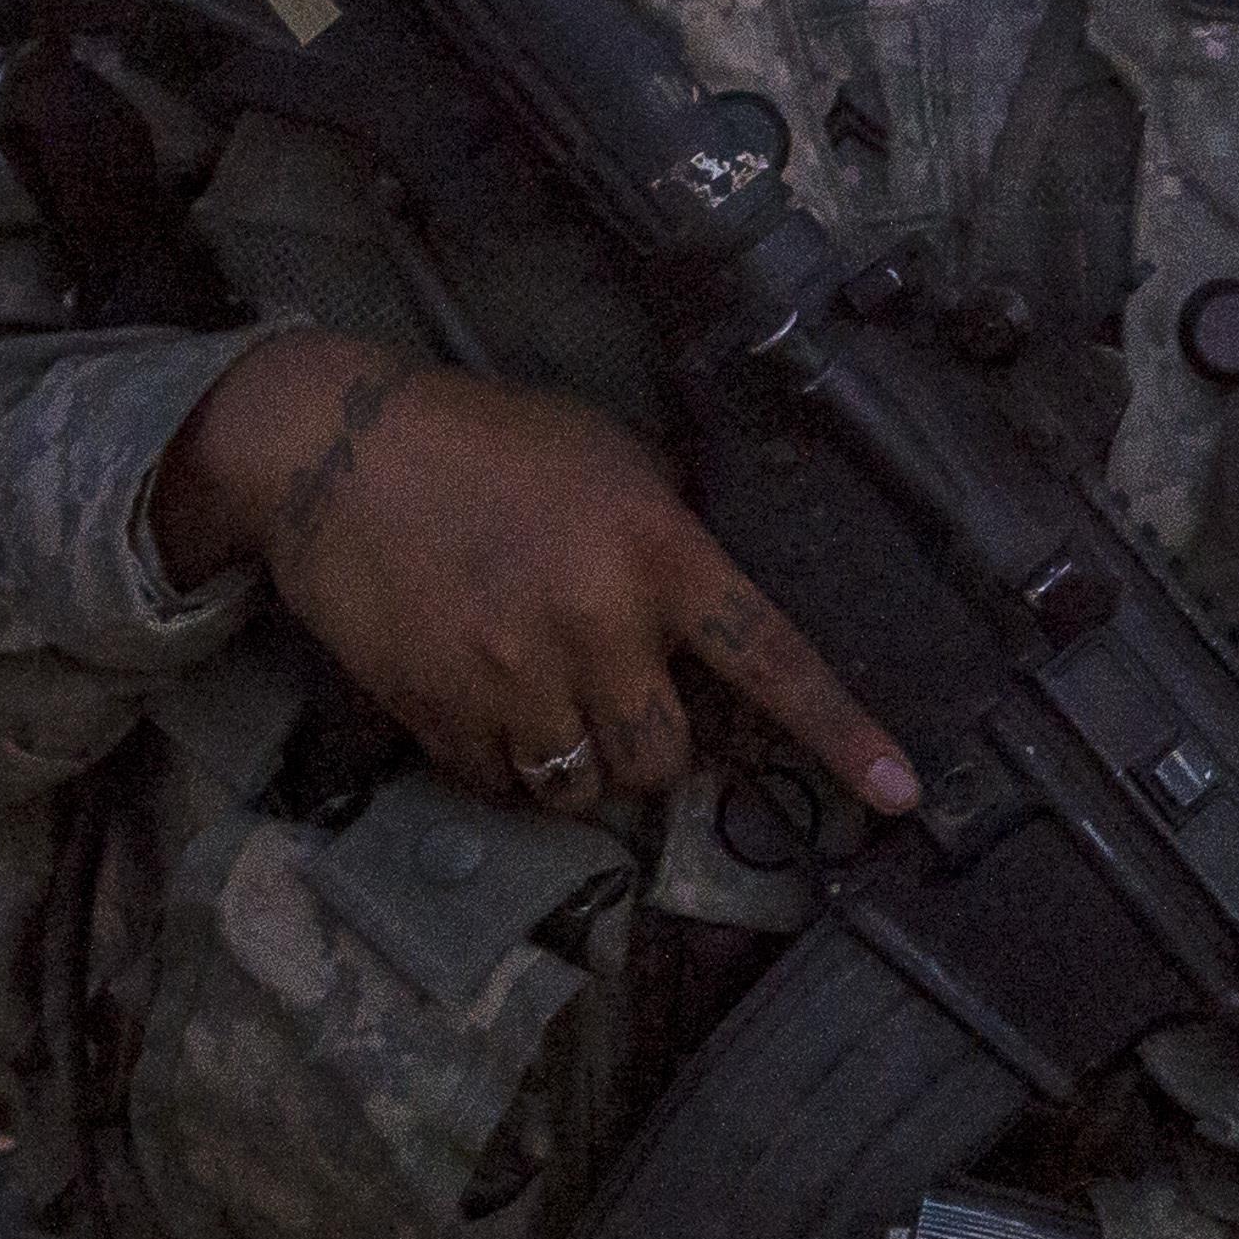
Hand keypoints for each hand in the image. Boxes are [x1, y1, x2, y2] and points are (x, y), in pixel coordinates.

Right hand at [150, 331, 919, 821]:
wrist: (337, 449)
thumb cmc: (485, 442)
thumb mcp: (610, 459)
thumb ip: (671, 539)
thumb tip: (714, 622)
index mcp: (656, 551)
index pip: (771, 658)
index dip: (841, 733)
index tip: (901, 795)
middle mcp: (596, 622)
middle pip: (665, 760)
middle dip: (654, 750)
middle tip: (619, 699)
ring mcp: (513, 676)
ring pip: (583, 788)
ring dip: (578, 766)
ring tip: (547, 698)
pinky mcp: (439, 713)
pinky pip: (500, 786)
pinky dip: (503, 766)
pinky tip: (483, 698)